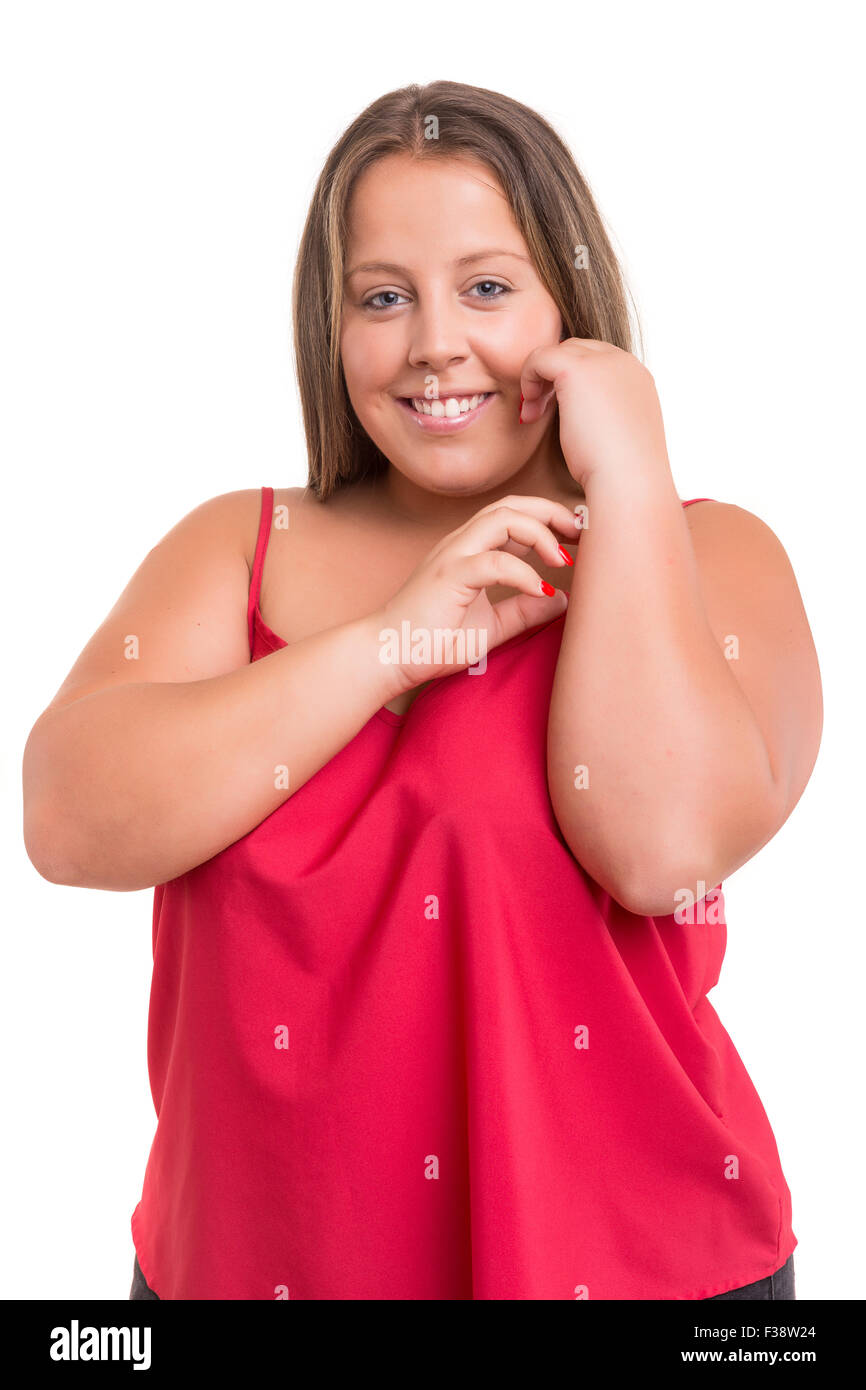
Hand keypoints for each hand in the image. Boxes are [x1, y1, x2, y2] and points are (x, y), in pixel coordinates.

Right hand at [374, 495, 578, 694]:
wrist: (388, 656)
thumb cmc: (431, 641)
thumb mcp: (490, 626)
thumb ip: (523, 611)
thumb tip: (562, 599)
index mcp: (470, 550)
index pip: (514, 516)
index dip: (549, 519)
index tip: (577, 537)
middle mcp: (461, 544)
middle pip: (512, 505)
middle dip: (552, 513)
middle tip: (581, 533)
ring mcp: (453, 556)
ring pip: (502, 519)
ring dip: (540, 532)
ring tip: (563, 558)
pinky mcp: (448, 577)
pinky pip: (493, 561)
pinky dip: (522, 571)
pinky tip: (541, 588)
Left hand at [519, 338, 669, 490]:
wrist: (628, 481)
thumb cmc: (620, 473)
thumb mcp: (616, 435)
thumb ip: (603, 414)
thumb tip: (579, 416)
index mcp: (636, 378)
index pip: (597, 359)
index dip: (569, 381)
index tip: (558, 413)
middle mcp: (624, 363)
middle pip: (577, 350)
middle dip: (553, 377)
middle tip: (539, 412)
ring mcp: (603, 361)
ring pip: (558, 351)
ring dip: (539, 379)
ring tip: (533, 414)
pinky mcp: (577, 370)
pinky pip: (540, 356)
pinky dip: (528, 378)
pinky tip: (530, 411)